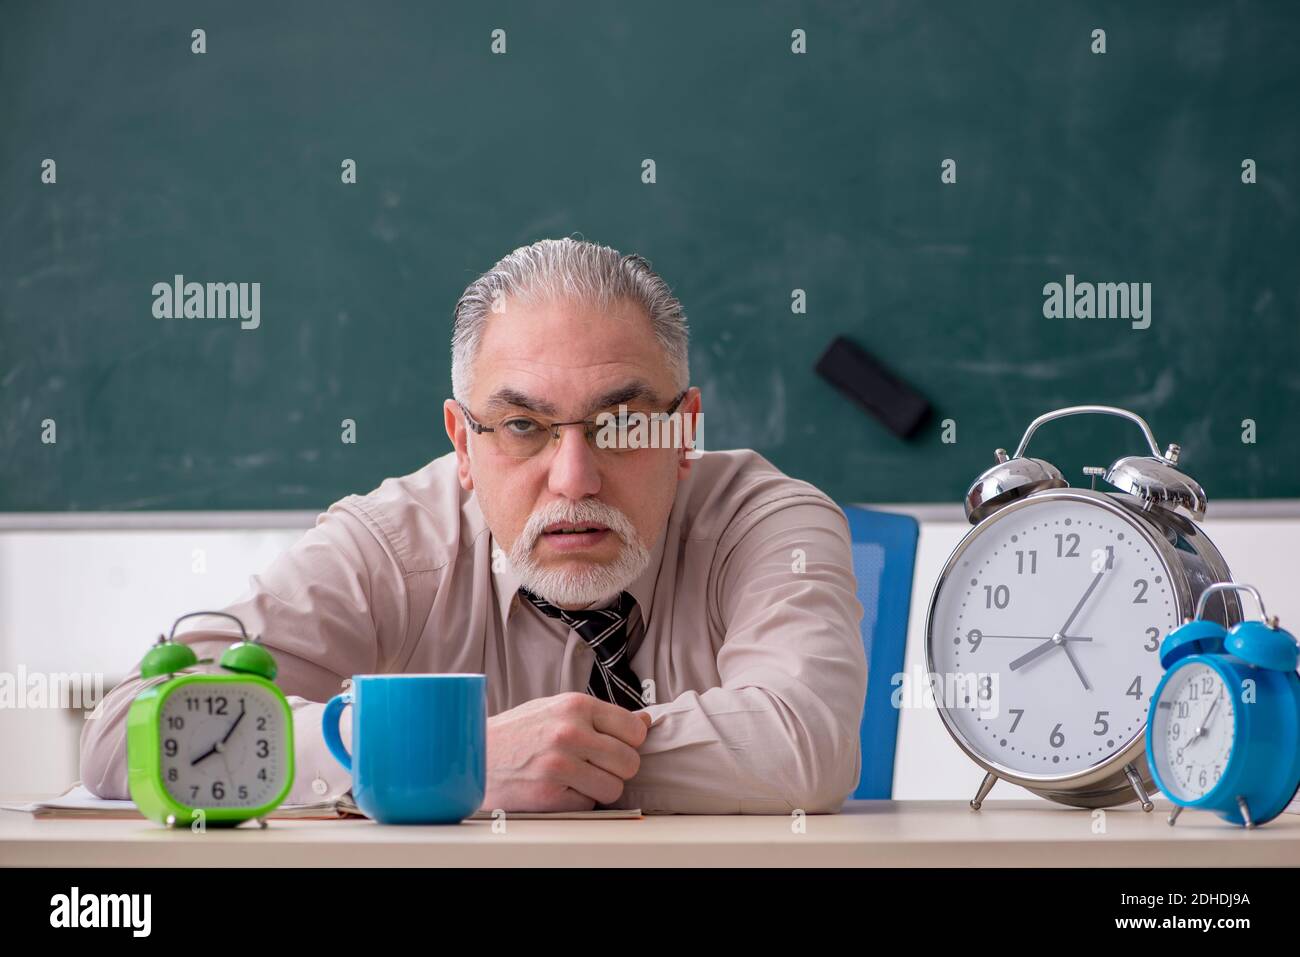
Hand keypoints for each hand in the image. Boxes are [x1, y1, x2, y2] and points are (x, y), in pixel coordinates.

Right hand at [479, 692, 651, 812]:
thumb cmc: (517, 732)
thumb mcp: (556, 709)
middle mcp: (569, 732)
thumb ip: (600, 716)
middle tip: (594, 766)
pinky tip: (558, 788)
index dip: (629, 743)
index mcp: (575, 706)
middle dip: (616, 769)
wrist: (472, 755)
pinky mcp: (549, 796)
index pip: (634, 730)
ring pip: (614, 788)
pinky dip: (578, 801)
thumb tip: (645, 721)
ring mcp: (560, 765)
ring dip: (599, 788)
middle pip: (630, 763)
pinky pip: (589, 805)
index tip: (614, 746)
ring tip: (576, 778)